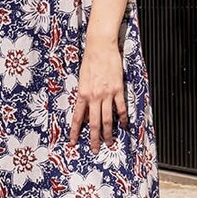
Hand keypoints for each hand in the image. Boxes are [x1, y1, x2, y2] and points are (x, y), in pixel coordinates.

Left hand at [69, 38, 127, 153]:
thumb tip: (85, 110)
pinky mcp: (117, 90)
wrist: (100, 47)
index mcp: (82, 94)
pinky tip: (124, 125)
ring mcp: (107, 94)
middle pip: (93, 123)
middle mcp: (94, 97)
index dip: (74, 131)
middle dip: (93, 138)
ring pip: (107, 119)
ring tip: (110, 143)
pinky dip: (122, 118)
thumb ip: (83, 95)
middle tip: (94, 150)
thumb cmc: (89, 61)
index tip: (72, 142)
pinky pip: (120, 108)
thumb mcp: (81, 79)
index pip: (77, 118)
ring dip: (108, 133)